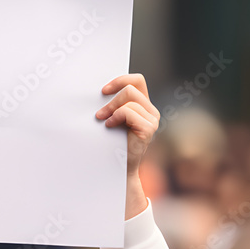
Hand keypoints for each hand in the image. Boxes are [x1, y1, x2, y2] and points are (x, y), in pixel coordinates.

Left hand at [96, 73, 158, 218]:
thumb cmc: (111, 144)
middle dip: (112, 98)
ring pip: (130, 99)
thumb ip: (111, 106)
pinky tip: (110, 126)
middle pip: (132, 88)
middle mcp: (151, 111)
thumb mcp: (111, 120)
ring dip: (112, 109)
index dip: (121, 80)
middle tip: (99, 113)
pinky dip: (117, 117)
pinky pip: (130, 112)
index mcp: (143, 105)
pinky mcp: (149, 129)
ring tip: (104, 121)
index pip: (137, 80)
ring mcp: (152, 120)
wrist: (117, 168)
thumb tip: (97, 92)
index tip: (103, 90)